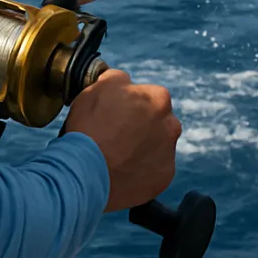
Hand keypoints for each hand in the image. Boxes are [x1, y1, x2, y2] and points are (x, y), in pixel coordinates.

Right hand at [62, 69, 180, 211]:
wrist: (86, 173)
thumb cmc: (90, 127)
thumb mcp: (97, 87)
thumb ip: (117, 78)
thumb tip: (123, 80)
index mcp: (159, 98)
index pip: (147, 96)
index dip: (128, 105)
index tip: (114, 115)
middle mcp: (171, 125)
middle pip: (156, 122)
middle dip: (140, 126)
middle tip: (115, 136)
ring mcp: (169, 154)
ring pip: (156, 146)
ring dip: (142, 148)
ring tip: (116, 156)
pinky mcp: (164, 178)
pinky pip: (153, 170)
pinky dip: (141, 171)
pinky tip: (122, 171)